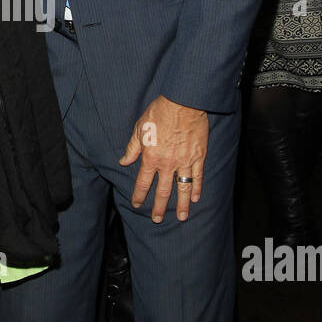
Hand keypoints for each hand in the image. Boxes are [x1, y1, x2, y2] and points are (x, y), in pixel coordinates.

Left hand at [119, 95, 208, 221]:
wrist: (183, 102)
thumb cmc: (159, 112)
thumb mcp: (139, 129)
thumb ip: (132, 148)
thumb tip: (123, 161)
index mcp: (151, 157)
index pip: (143, 182)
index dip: (140, 195)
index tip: (137, 204)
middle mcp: (167, 163)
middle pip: (163, 191)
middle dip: (159, 207)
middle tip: (157, 219)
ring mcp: (185, 161)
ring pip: (183, 188)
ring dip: (181, 204)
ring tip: (181, 217)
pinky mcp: (199, 156)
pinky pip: (197, 176)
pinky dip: (197, 188)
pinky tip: (196, 198)